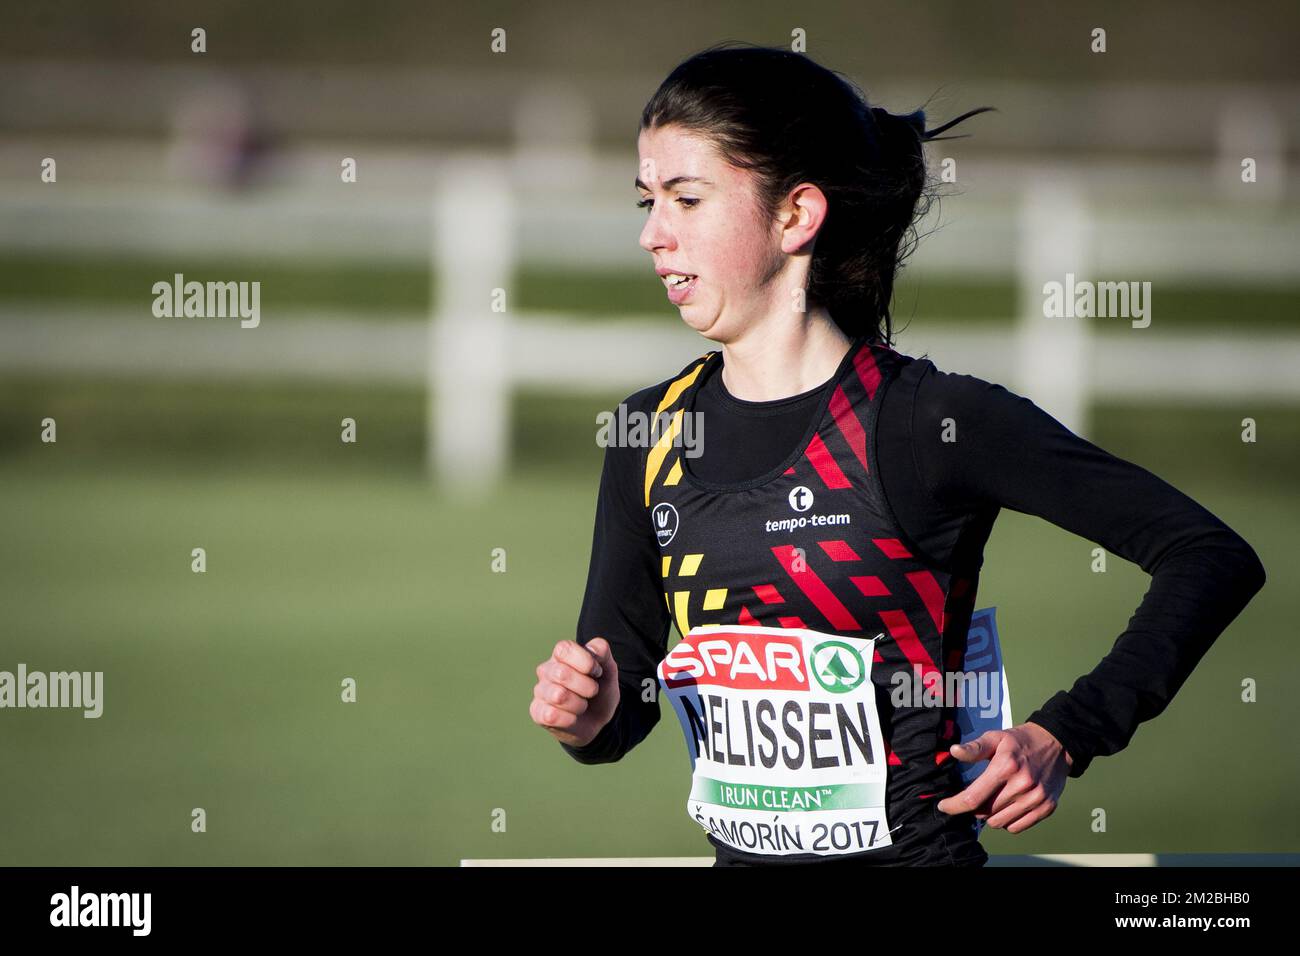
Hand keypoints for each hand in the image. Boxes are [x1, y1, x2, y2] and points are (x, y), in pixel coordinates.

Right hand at [530, 638, 619, 747]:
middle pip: (562, 674)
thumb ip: (602, 651)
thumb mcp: (608, 669)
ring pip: (558, 696)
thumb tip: (592, 649)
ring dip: (579, 705)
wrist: (599, 720)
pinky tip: (572, 717)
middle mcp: (546, 670)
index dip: (586, 662)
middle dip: (587, 687)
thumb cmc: (600, 690)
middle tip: (592, 692)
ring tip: (581, 705)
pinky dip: (569, 719)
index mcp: (561, 655)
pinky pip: (551, 715)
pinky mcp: (537, 712)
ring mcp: (540, 691)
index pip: (564, 649)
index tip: (597, 672)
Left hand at [935, 722, 1071, 832]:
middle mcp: (1021, 785)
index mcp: (1005, 767)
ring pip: (998, 822)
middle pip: (984, 811)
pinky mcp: (1046, 808)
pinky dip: (1006, 821)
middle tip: (975, 795)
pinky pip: (1016, 827)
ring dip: (989, 815)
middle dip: (973, 806)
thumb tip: (954, 751)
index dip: (954, 805)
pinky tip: (1006, 807)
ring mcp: (1035, 799)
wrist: (1057, 744)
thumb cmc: (1021, 741)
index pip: (973, 797)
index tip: (943, 806)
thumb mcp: (996, 737)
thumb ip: (974, 748)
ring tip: (992, 799)